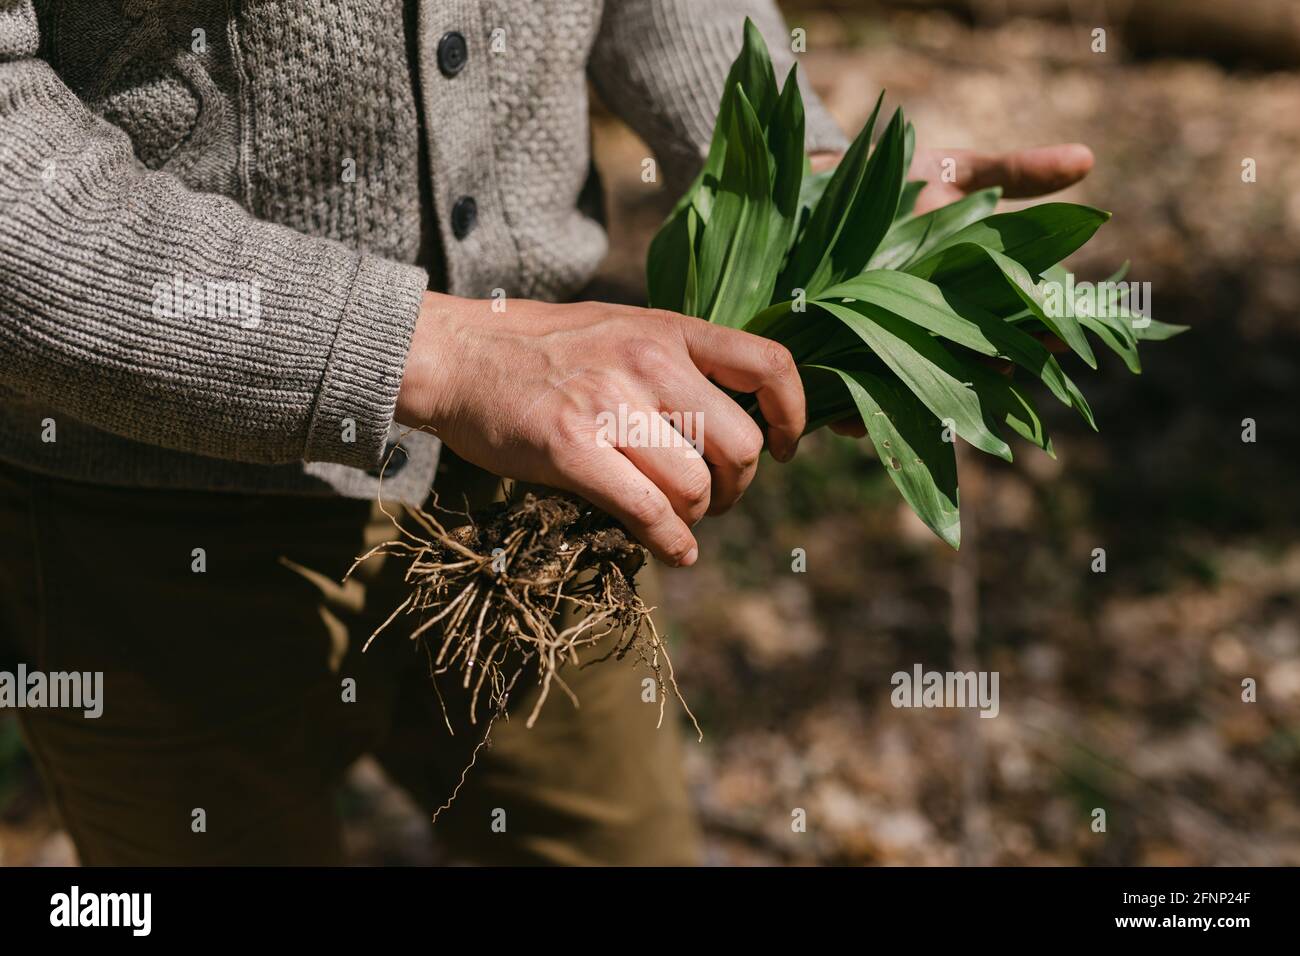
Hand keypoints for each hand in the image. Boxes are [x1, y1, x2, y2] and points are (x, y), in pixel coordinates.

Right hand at [396, 293, 805, 565]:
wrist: (455, 355)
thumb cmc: (538, 350)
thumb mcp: (619, 328)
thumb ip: (673, 363)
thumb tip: (725, 421)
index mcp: (667, 329)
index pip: (768, 365)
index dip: (790, 416)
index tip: (781, 449)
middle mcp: (648, 362)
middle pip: (739, 445)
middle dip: (737, 487)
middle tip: (716, 500)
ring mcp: (610, 405)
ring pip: (696, 487)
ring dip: (697, 518)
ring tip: (680, 521)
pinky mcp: (572, 449)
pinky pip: (648, 512)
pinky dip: (670, 544)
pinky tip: (671, 551)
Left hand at [810, 143, 1093, 436]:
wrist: (819, 182)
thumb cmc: (893, 179)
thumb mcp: (956, 170)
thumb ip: (1016, 173)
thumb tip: (1086, 157)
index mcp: (964, 296)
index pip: (1012, 324)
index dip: (1041, 332)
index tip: (1063, 336)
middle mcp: (929, 327)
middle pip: (967, 369)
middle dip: (984, 383)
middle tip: (993, 386)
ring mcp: (884, 340)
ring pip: (911, 390)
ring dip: (915, 409)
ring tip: (928, 418)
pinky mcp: (835, 346)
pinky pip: (847, 390)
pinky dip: (850, 408)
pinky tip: (847, 422)